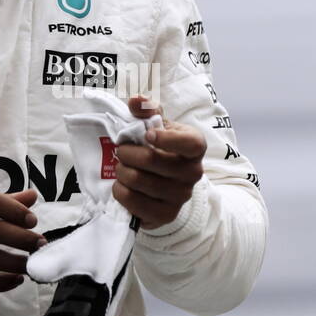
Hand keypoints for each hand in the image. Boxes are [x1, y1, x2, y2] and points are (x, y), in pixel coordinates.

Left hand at [111, 95, 206, 230]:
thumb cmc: (161, 148)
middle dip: (127, 153)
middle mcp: (193, 173)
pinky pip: (134, 203)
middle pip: (152, 160)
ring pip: (139, 181)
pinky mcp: (166, 215)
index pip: (191, 143)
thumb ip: (147, 110)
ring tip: (121, 167)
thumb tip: (136, 100)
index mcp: (195, 147)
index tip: (147, 134)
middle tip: (120, 151)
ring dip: (121, 172)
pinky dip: (120, 192)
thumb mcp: (157, 126)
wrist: (166, 183)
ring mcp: (181, 196)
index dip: (167, 138)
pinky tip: (122, 186)